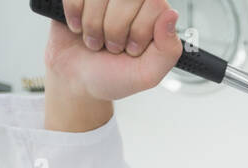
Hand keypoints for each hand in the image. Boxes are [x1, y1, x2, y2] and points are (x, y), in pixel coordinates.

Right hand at [45, 0, 182, 101]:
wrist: (76, 80)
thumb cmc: (112, 76)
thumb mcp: (146, 74)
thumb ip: (168, 50)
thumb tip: (172, 16)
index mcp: (153, 14)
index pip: (155, 4)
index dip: (140, 29)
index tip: (132, 48)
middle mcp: (131, 0)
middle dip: (116, 30)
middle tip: (112, 47)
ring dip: (94, 26)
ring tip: (96, 41)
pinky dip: (76, 16)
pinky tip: (79, 29)